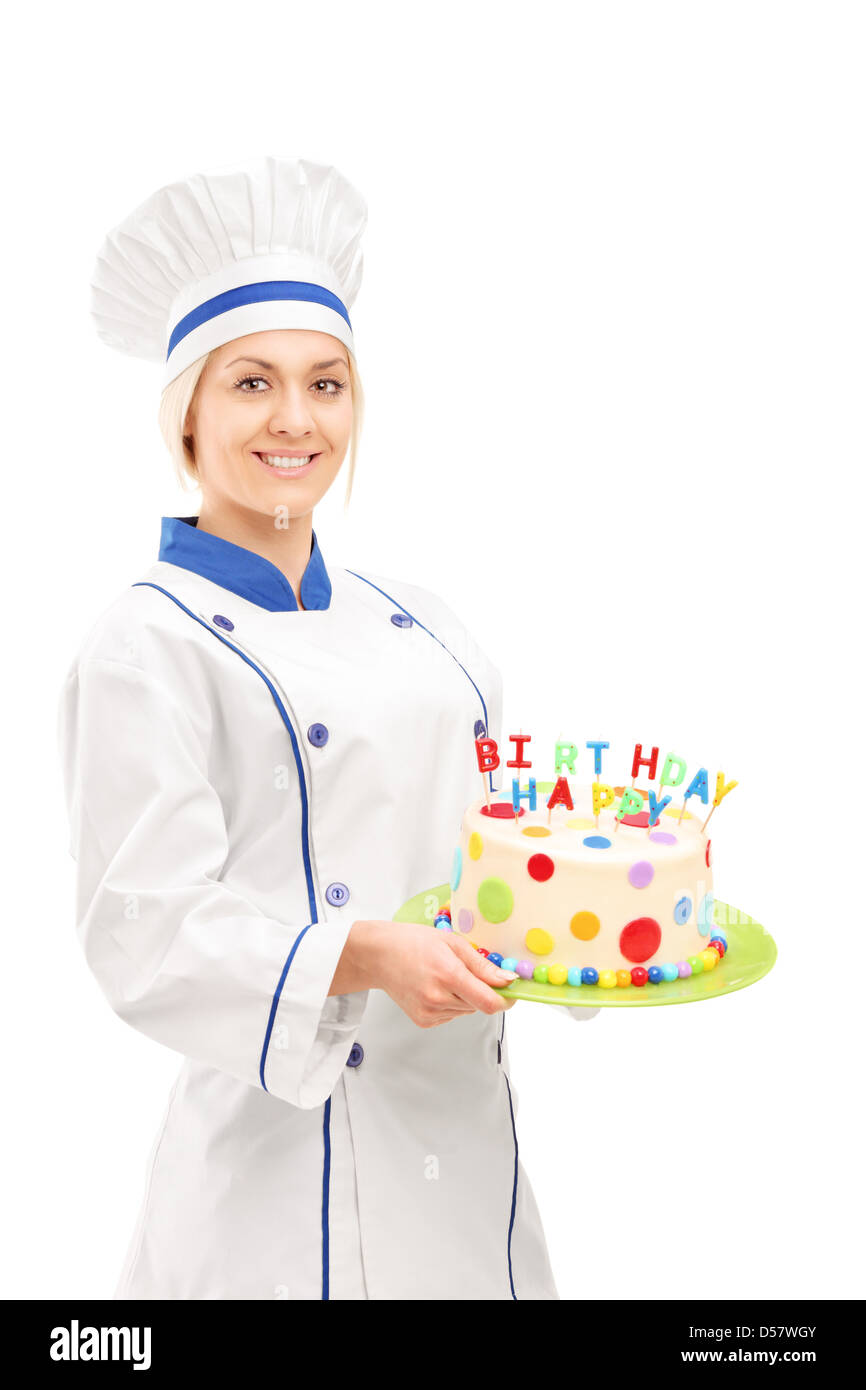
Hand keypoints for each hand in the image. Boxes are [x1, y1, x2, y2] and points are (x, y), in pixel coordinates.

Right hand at [340, 920, 517, 1027]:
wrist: (378, 955)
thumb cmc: (413, 943)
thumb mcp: (452, 943)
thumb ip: (482, 965)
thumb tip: (507, 980)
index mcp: (448, 975)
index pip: (489, 1002)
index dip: (506, 999)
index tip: (510, 991)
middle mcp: (438, 998)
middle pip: (479, 1006)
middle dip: (481, 991)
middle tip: (465, 971)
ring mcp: (429, 1012)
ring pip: (466, 1010)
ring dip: (464, 997)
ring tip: (443, 976)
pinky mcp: (423, 1021)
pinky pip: (451, 1015)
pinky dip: (450, 1003)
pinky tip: (434, 987)